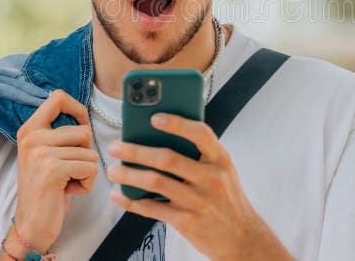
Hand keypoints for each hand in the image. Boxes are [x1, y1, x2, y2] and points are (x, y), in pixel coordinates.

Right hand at [12, 89, 99, 253]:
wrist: (32, 223)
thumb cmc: (47, 188)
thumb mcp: (47, 154)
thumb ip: (59, 134)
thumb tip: (84, 116)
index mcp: (30, 129)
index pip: (58, 97)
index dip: (78, 109)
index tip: (82, 125)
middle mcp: (32, 137)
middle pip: (84, 130)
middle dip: (86, 152)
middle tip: (69, 169)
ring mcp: (41, 153)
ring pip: (90, 151)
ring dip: (86, 171)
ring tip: (67, 181)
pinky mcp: (53, 169)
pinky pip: (90, 167)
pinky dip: (87, 183)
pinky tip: (69, 190)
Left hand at [106, 113, 293, 260]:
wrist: (241, 237)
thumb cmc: (226, 197)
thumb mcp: (222, 170)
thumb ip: (199, 153)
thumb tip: (158, 134)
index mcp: (220, 159)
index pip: (200, 134)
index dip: (177, 124)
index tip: (154, 117)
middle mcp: (211, 178)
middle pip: (168, 158)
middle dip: (136, 151)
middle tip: (116, 147)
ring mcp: (199, 201)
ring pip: (155, 182)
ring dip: (129, 175)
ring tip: (113, 170)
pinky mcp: (187, 222)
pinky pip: (153, 208)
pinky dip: (132, 202)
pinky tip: (119, 195)